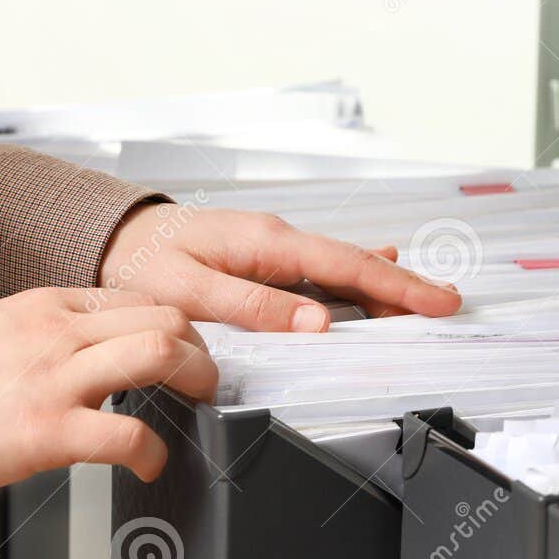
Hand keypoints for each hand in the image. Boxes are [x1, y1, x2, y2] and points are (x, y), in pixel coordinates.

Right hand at [0, 288, 216, 497]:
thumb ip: (41, 334)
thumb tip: (82, 349)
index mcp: (43, 306)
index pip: (136, 296)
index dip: (177, 322)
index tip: (187, 347)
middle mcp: (55, 333)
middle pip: (164, 314)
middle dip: (201, 348)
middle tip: (205, 378)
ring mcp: (54, 379)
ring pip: (159, 352)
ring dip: (197, 381)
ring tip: (198, 407)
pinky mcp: (47, 430)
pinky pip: (128, 433)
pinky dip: (153, 451)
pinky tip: (149, 464)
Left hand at [96, 202, 461, 330]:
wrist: (111, 236)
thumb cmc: (141, 261)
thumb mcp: (190, 290)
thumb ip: (253, 306)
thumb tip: (316, 323)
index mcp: (266, 244)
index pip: (347, 267)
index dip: (397, 287)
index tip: (435, 302)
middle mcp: (276, 240)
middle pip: (355, 265)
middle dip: (405, 285)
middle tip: (448, 303)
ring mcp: (272, 248)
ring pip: (341, 268)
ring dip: (384, 283)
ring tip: (424, 298)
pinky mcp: (262, 258)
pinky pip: (320, 268)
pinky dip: (353, 275)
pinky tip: (374, 273)